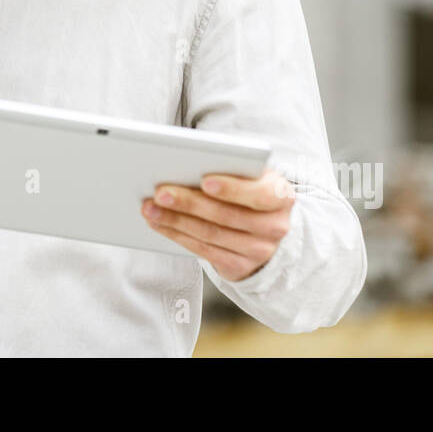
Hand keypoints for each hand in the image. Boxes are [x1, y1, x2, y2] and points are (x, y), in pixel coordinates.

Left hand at [141, 169, 295, 280]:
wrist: (269, 230)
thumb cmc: (252, 191)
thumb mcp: (254, 177)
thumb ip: (232, 169)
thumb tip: (188, 164)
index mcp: (281, 196)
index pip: (259, 195)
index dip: (232, 189)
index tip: (205, 180)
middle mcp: (274, 227)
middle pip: (226, 216)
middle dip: (189, 203)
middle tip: (160, 192)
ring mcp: (259, 251)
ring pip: (210, 234)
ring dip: (175, 220)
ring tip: (150, 208)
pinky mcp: (239, 267)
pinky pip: (203, 251)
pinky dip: (177, 235)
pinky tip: (159, 223)